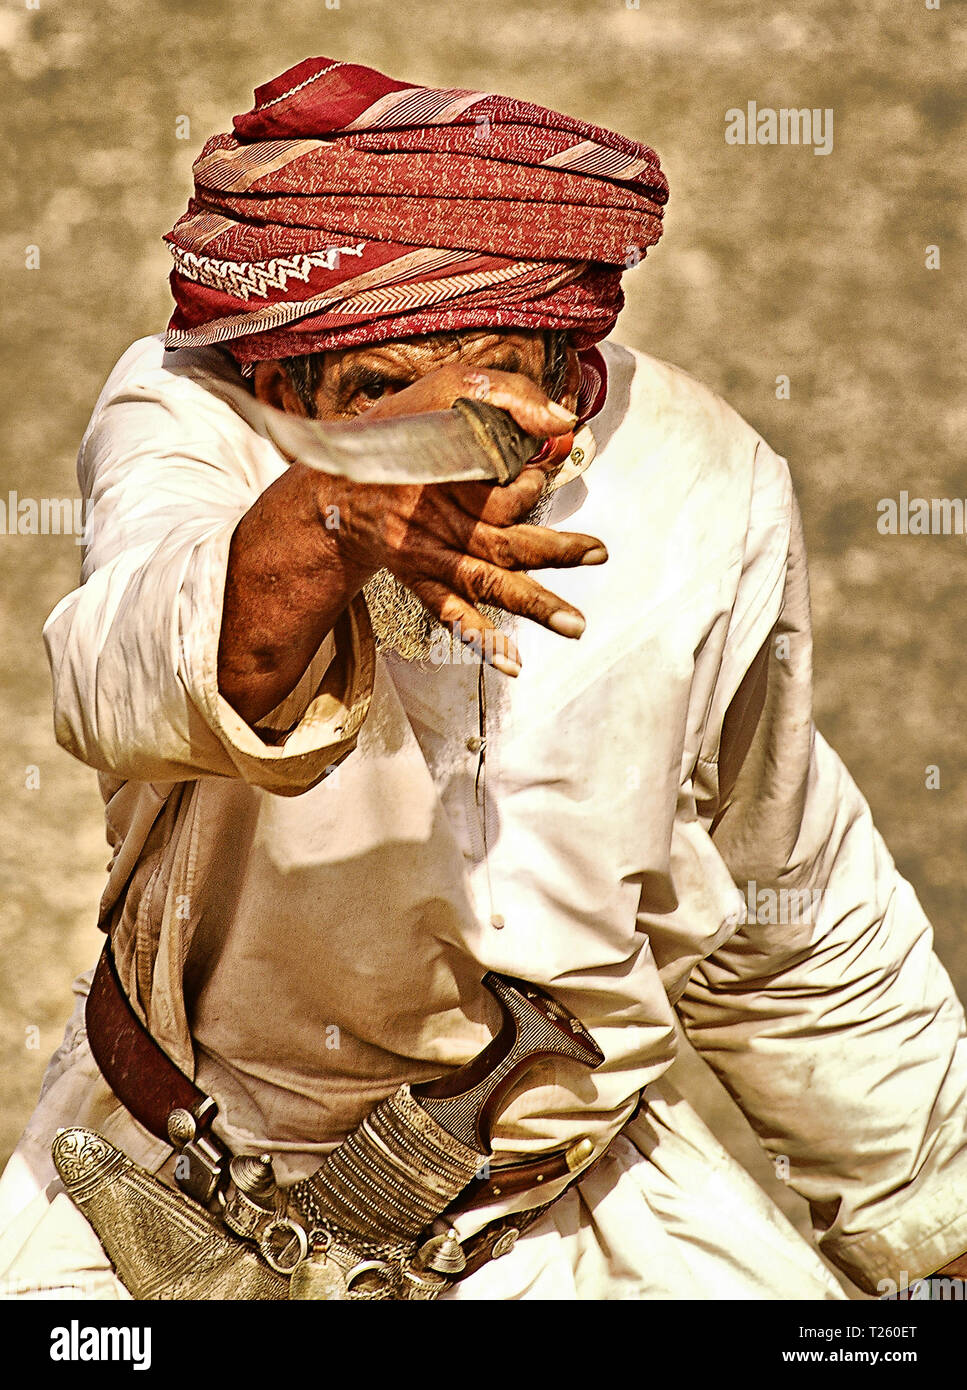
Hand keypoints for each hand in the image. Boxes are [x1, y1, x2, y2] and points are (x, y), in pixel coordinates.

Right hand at [310, 362, 607, 674]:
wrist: (338, 482)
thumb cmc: (400, 430)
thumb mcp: (449, 389)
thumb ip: (510, 398)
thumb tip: (565, 424)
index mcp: (452, 475)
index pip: (504, 490)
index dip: (529, 483)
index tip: (543, 473)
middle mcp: (444, 522)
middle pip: (506, 543)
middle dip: (556, 551)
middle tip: (598, 552)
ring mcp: (432, 556)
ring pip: (489, 584)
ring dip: (534, 606)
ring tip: (575, 625)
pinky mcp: (421, 579)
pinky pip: (451, 614)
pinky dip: (481, 639)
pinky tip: (511, 662)